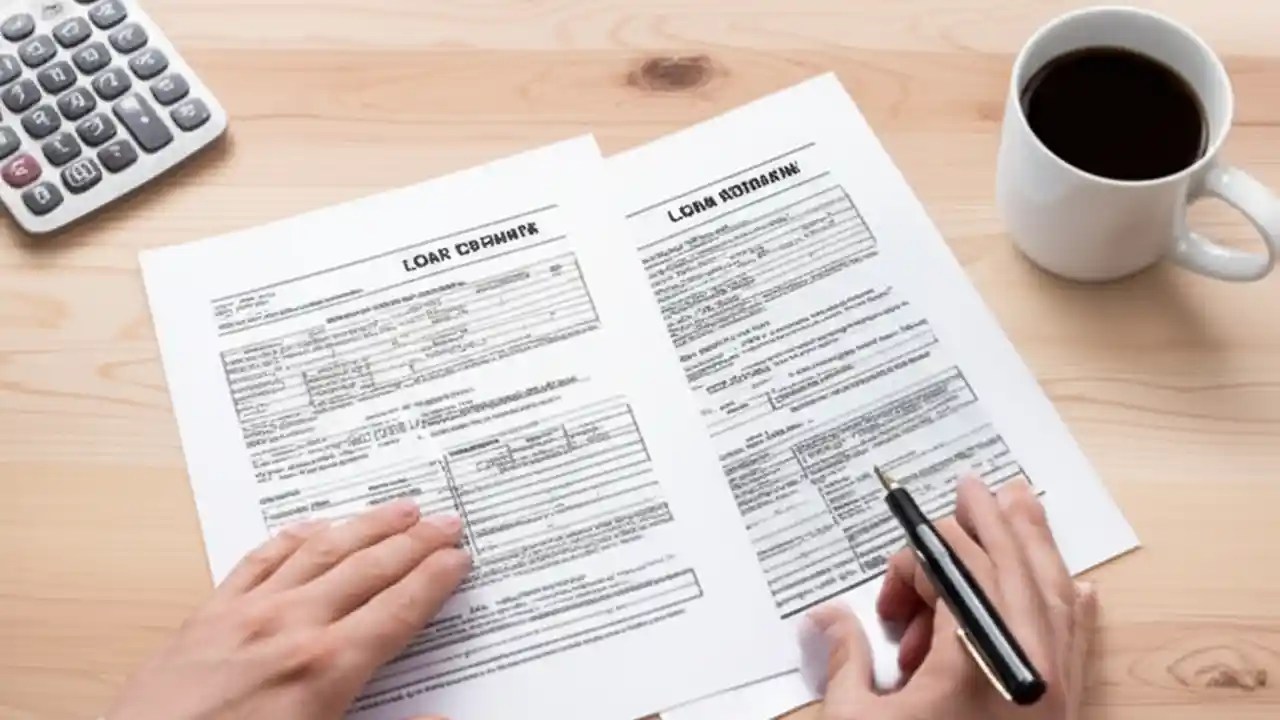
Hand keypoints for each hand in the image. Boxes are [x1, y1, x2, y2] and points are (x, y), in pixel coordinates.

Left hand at [106, 500, 470, 719]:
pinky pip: (258, 561)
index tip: (460, 557)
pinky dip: (292, 537)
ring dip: (365, 526)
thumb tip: (443, 718)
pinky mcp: (207, 615)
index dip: (436, 579)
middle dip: (415, 542)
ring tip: (398, 509)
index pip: (400, 609)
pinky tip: (312, 525)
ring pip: (321, 552)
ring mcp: (247, 614)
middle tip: (446, 520)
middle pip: (369, 570)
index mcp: (327, 668)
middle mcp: (292, 627)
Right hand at [812, 476, 1097, 719]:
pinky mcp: (1064, 714)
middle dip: (991, 523)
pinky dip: (1075, 608)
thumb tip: (829, 620)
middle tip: (974, 485)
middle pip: (1013, 570)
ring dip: (1037, 546)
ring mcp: (1054, 692)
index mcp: (972, 661)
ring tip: (1023, 505)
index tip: (893, 582)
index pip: (953, 577)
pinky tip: (1078, 585)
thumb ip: (844, 661)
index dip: (916, 568)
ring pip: (1053, 596)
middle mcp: (1026, 668)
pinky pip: (1079, 644)